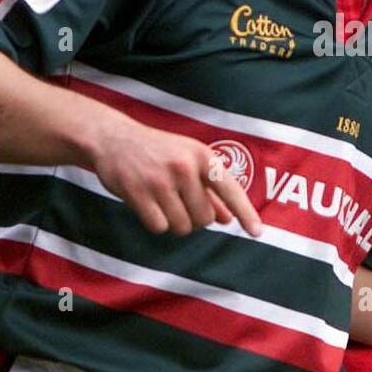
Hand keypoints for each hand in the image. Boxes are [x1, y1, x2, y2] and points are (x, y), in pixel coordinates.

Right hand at [90, 115, 261, 237]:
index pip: (230, 189)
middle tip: (181, 203)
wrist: (114, 138)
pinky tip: (149, 206)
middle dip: (195, 219)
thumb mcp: (189, 160)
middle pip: (204, 219)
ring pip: (182, 226)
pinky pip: (159, 227)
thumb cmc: (159, 151)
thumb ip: (210, 190)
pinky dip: (157, 223)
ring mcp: (160, 180)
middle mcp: (184, 167)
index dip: (246, 212)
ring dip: (175, 222)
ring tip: (164, 202)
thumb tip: (228, 219)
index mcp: (202, 156)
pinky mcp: (138, 193)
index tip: (257, 233)